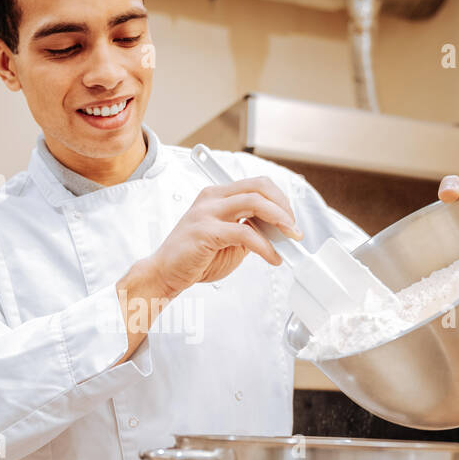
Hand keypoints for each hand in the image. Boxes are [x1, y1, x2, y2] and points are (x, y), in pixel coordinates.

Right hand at [113, 176, 301, 363]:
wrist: (164, 274)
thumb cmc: (193, 258)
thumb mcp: (230, 241)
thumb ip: (251, 231)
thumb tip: (278, 231)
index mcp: (217, 196)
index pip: (256, 185)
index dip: (280, 199)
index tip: (290, 219)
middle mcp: (212, 198)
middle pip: (259, 186)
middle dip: (284, 206)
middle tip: (294, 228)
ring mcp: (207, 212)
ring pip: (255, 202)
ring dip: (280, 220)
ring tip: (289, 238)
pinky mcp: (206, 231)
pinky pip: (246, 233)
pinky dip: (266, 246)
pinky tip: (272, 257)